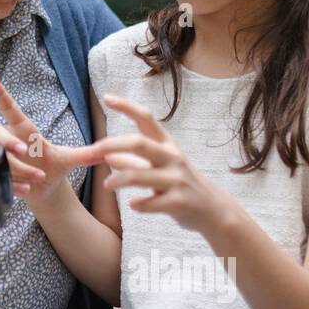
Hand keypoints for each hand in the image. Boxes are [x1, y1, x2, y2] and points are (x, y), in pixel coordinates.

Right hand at [0, 74, 110, 207]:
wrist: (44, 189)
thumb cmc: (53, 166)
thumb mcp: (70, 159)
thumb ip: (87, 154)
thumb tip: (109, 149)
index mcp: (25, 129)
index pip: (9, 108)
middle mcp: (10, 140)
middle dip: (8, 142)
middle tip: (24, 151)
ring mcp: (1, 157)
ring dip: (19, 170)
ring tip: (37, 179)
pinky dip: (14, 184)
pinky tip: (27, 190)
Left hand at [94, 94, 230, 234]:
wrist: (214, 210)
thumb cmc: (180, 184)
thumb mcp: (159, 168)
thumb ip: (133, 161)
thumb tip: (107, 156)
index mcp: (167, 144)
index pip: (146, 118)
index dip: (127, 107)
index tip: (107, 98)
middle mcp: (172, 157)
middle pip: (139, 143)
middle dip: (113, 144)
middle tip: (94, 150)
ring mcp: (177, 179)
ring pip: (139, 176)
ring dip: (118, 179)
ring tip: (106, 185)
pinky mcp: (179, 202)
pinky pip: (150, 202)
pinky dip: (138, 204)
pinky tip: (134, 204)